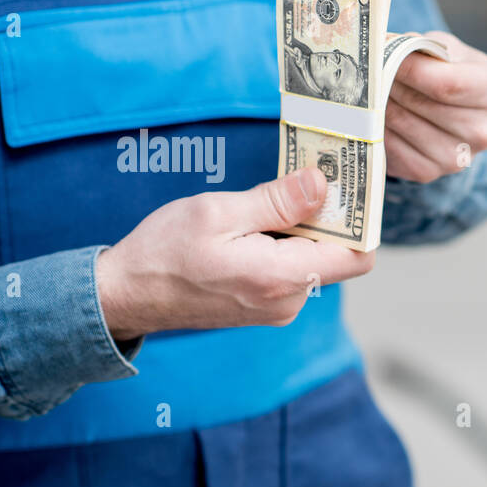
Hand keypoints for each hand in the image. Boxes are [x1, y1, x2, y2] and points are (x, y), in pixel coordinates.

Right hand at [96, 168, 374, 340]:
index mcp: (282, 279)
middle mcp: (290, 301)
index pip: (358, 256)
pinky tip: (254, 227)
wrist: (126, 295)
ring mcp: (279, 308)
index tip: (347, 186)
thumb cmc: (163, 253)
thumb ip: (277, 202)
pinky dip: (285, 244)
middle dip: (325, 216)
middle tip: (302, 178)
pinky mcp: (267, 306)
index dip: (361, 219)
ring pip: (314, 259)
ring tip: (263, 205)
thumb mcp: (218, 213)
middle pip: (338, 254)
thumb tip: (322, 185)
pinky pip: (293, 270)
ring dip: (300, 229)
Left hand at [384, 30, 486, 183]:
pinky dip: (378, 125)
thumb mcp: (447, 51)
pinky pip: (391, 145)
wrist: (454, 114)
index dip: (409, 68)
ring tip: (374, 86)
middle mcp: (484, 131)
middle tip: (373, 67)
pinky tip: (378, 111)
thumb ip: (423, 48)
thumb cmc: (451, 73)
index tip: (384, 52)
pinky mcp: (428, 172)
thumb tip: (386, 47)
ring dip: (380, 101)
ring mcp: (457, 158)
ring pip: (402, 122)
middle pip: (422, 103)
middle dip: (390, 81)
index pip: (447, 84)